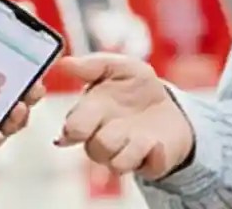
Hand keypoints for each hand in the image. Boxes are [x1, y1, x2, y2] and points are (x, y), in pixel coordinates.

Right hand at [54, 53, 194, 180]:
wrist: (168, 104)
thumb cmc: (136, 86)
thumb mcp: (119, 67)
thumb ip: (93, 65)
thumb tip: (63, 63)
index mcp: (91, 115)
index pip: (73, 129)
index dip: (74, 129)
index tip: (80, 124)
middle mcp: (104, 139)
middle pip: (94, 150)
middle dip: (107, 137)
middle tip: (120, 119)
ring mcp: (127, 153)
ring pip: (117, 164)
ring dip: (130, 147)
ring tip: (143, 133)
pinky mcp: (150, 164)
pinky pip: (149, 168)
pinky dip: (154, 156)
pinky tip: (157, 143)